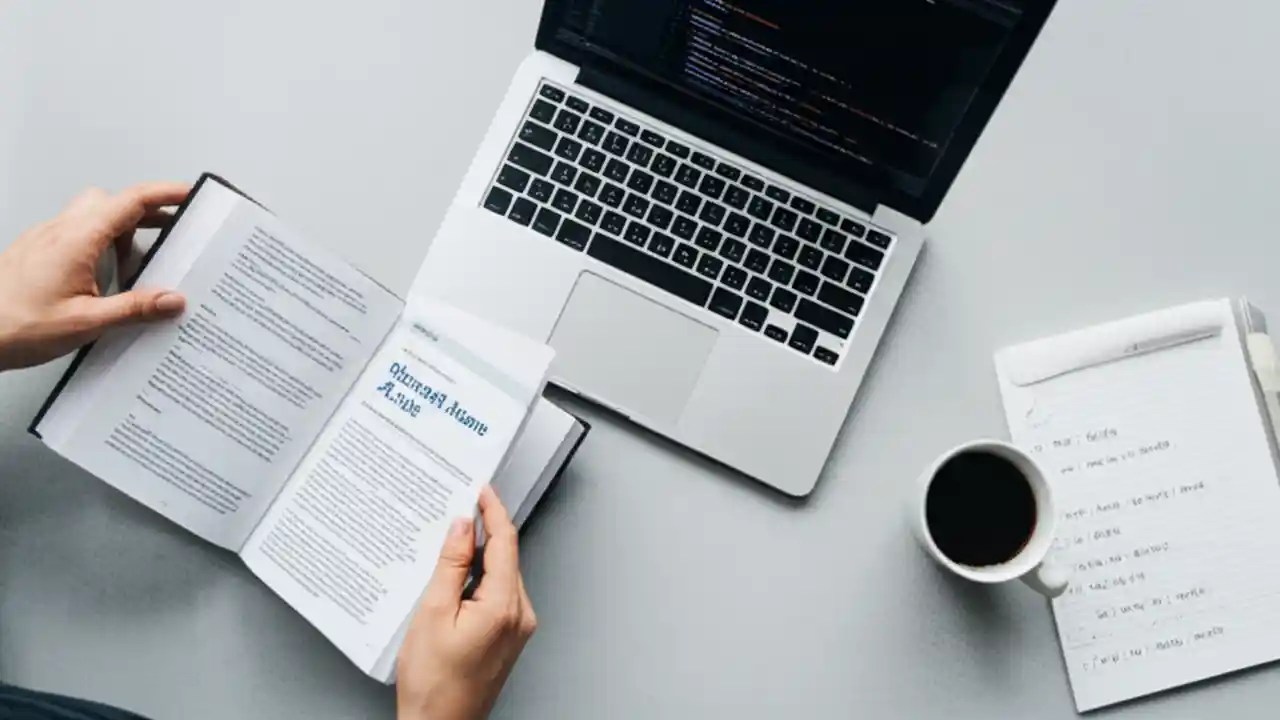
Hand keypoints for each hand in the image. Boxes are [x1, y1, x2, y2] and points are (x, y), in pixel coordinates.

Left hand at [0, 182, 189, 369]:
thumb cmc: (15, 325)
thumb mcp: (86, 322)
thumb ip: (134, 308)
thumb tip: (173, 299)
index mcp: (77, 239)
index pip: (130, 201)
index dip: (164, 193)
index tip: (190, 194)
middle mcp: (60, 231)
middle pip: (112, 203)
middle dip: (146, 213)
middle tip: (172, 233)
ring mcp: (46, 240)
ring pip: (93, 217)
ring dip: (121, 232)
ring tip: (139, 268)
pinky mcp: (37, 253)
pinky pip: (78, 235)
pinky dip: (100, 247)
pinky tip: (106, 280)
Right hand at [397, 486, 536, 719]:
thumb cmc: (434, 685)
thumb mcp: (432, 613)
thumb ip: (450, 564)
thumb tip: (462, 527)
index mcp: (504, 606)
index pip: (506, 543)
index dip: (493, 511)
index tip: (482, 491)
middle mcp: (519, 615)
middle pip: (505, 557)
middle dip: (483, 532)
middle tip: (457, 510)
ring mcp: (517, 627)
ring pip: (501, 575)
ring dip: (479, 557)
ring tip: (448, 546)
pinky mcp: (509, 636)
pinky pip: (498, 594)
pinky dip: (479, 580)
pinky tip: (455, 579)